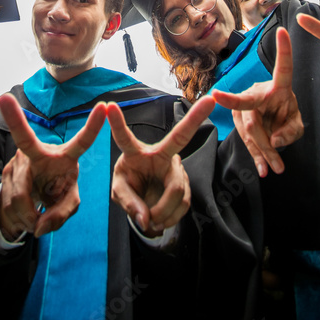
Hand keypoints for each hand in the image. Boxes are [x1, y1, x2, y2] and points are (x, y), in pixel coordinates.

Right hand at [0, 93, 106, 238]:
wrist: (32, 202)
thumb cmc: (56, 193)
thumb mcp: (66, 205)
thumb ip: (60, 215)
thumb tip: (39, 226)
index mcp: (65, 157)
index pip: (81, 142)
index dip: (93, 126)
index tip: (103, 106)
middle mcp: (40, 151)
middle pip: (25, 139)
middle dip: (14, 118)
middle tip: (4, 98)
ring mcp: (21, 160)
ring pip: (21, 194)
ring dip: (29, 215)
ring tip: (36, 217)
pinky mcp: (7, 171)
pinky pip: (12, 203)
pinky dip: (21, 217)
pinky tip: (25, 214)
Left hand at [108, 94, 214, 236]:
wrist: (145, 202)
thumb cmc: (129, 187)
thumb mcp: (120, 193)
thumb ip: (129, 203)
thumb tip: (147, 218)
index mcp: (135, 152)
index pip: (124, 138)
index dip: (116, 123)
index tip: (108, 105)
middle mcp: (159, 154)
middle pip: (179, 137)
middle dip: (195, 117)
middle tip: (211, 99)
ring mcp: (175, 167)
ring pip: (175, 190)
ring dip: (161, 212)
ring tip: (151, 220)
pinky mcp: (186, 182)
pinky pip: (183, 203)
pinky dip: (170, 218)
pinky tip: (161, 220)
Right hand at [211, 28, 302, 177]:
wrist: (272, 125)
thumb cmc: (287, 118)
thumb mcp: (296, 125)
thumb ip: (291, 131)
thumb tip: (274, 140)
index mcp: (279, 88)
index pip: (283, 68)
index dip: (284, 50)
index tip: (282, 31)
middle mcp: (259, 91)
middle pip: (254, 116)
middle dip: (265, 144)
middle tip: (278, 167)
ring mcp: (246, 104)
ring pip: (248, 130)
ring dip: (262, 152)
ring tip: (273, 170)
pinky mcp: (238, 117)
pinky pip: (245, 138)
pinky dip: (255, 155)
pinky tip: (262, 168)